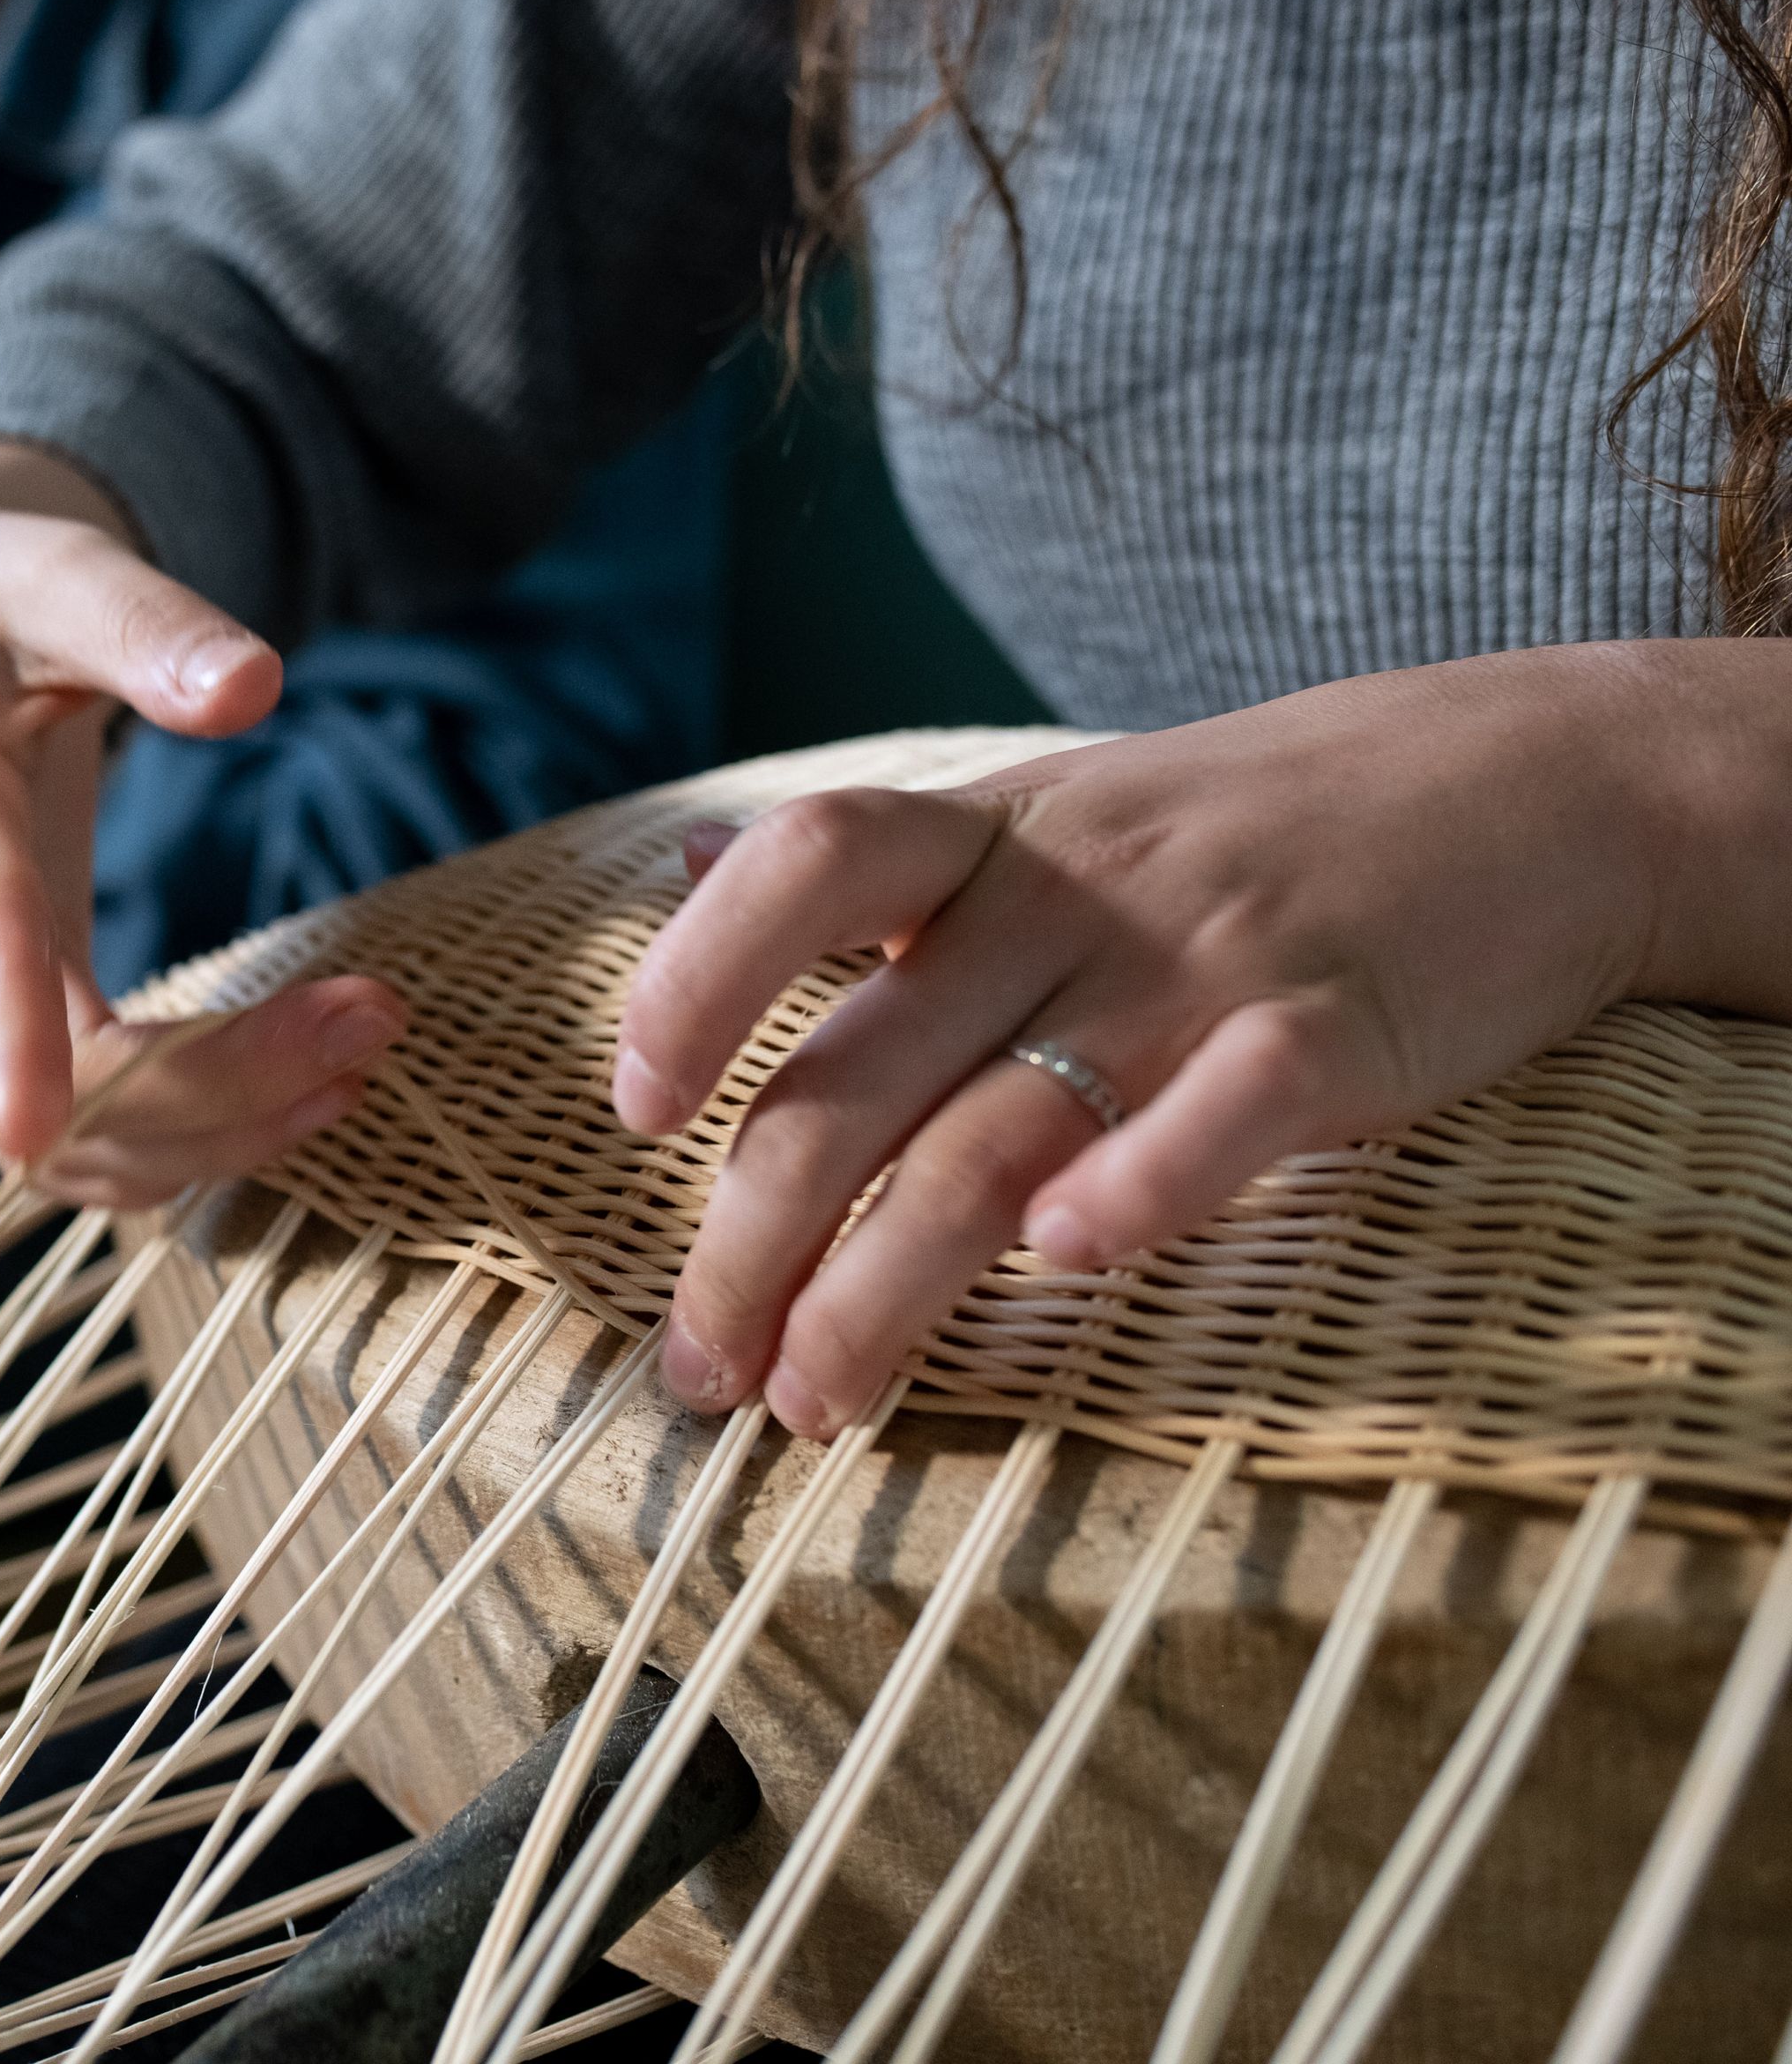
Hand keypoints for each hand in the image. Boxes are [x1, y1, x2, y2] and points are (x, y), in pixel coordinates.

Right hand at [0, 443, 406, 1195]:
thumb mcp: (61, 574)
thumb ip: (149, 628)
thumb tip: (253, 686)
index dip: (6, 1034)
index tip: (34, 1126)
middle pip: (60, 1073)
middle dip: (215, 1079)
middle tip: (378, 1016)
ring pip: (83, 1139)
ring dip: (224, 1128)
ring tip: (363, 1062)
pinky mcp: (25, 1020)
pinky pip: (103, 1127)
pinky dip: (204, 1135)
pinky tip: (311, 1092)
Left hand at [617, 641, 1791, 1441]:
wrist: (1545, 779)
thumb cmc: (1265, 823)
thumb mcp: (1056, 805)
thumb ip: (886, 870)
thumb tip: (685, 863)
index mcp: (992, 838)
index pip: (803, 868)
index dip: (700, 980)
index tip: (635, 1108)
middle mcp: (1069, 895)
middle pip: (861, 1075)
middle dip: (752, 1238)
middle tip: (702, 1373)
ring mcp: (1199, 964)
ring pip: (992, 1134)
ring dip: (882, 1287)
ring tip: (816, 1401)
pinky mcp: (1336, 1030)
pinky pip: (1226, 1106)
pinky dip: (1141, 1182)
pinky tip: (1067, 1263)